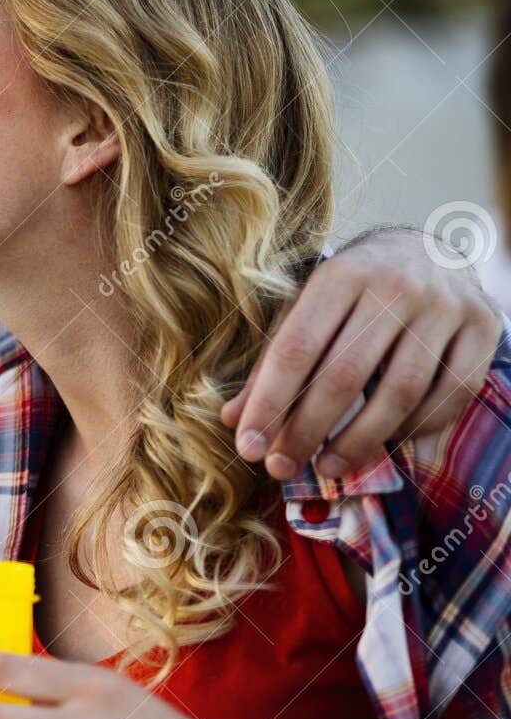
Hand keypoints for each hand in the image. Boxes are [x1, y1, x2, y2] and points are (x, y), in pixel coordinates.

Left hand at [223, 230, 500, 479]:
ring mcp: (445, 306)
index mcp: (340, 275)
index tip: (250, 448)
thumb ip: (272, 364)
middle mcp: (395, 286)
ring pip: (401, 392)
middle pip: (345, 375)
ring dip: (360, 441)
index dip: (270, 403)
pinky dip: (417, 429)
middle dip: (307, 430)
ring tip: (329, 466)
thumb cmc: (352, 291)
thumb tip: (234, 420)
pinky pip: (450, 395)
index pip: (297, 348)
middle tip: (281, 467)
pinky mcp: (483, 327)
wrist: (428, 250)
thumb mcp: (306, 310)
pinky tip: (387, 444)